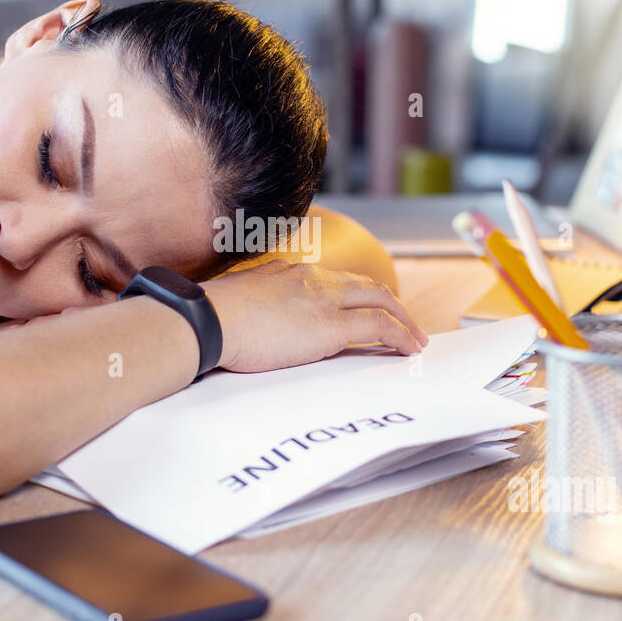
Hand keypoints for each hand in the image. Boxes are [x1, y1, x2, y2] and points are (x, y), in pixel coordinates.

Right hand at [202, 261, 428, 372]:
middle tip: (405, 321)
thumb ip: (257, 304)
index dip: (358, 293)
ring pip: (381, 301)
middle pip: (366, 286)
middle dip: (391, 303)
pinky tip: (408, 348)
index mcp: (289, 272)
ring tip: (415, 338)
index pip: (335, 279)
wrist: (206, 319)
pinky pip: (380, 326)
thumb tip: (255, 320)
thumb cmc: (210, 318)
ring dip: (403, 320)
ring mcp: (324, 299)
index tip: (366, 306)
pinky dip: (400, 336)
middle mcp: (313, 279)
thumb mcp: (238, 300)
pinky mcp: (331, 326)